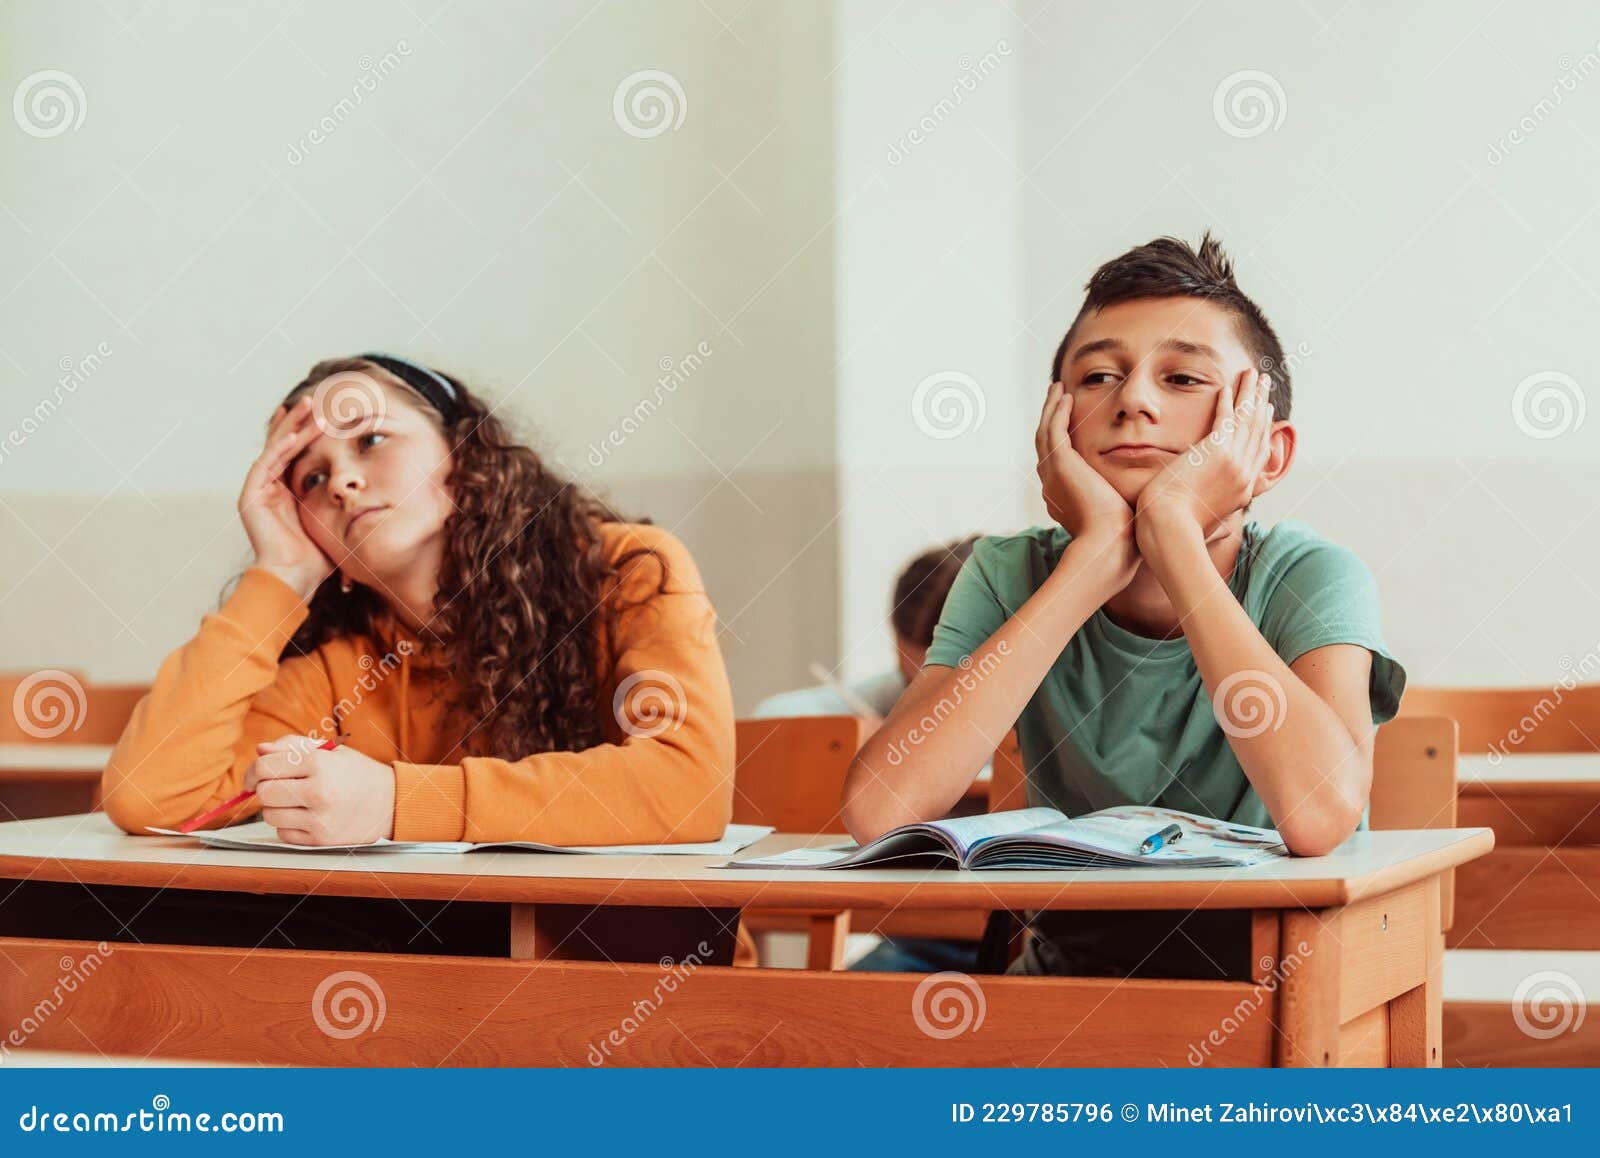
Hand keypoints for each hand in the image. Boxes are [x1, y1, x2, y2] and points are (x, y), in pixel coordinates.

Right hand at [237, 397, 335, 599]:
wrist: (294, 579)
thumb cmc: (316, 559)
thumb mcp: (332, 523)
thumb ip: (340, 505)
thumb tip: (368, 494)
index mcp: (286, 494)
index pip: (294, 454)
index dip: (304, 433)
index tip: (317, 413)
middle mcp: (269, 489)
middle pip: (282, 445)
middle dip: (298, 422)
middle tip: (313, 399)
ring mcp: (258, 492)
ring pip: (274, 449)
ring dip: (291, 428)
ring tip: (306, 407)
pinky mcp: (250, 498)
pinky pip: (265, 466)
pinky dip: (279, 449)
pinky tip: (294, 435)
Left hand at [246, 735, 396, 844]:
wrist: (390, 802)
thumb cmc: (356, 773)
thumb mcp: (330, 751)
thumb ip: (292, 746)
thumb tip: (259, 751)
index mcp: (319, 763)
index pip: (264, 767)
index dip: (254, 770)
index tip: (255, 775)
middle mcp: (318, 791)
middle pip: (264, 792)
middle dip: (265, 789)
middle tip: (279, 786)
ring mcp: (319, 818)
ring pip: (269, 816)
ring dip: (277, 808)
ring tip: (297, 801)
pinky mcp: (320, 840)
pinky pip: (283, 834)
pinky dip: (289, 825)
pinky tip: (307, 816)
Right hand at [1036, 381, 1138, 587]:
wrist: (1110, 547)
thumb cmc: (1122, 541)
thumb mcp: (1120, 518)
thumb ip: (1124, 506)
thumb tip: (1145, 502)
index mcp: (1061, 498)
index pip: (1055, 463)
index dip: (1059, 442)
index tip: (1068, 426)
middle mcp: (1051, 485)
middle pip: (1045, 444)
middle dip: (1049, 419)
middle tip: (1056, 398)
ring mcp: (1052, 474)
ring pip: (1045, 432)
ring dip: (1050, 408)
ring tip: (1058, 389)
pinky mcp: (1060, 463)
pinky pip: (1053, 429)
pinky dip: (1056, 411)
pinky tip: (1065, 395)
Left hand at [1135, 369, 1273, 555]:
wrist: (1170, 531)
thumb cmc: (1175, 533)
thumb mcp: (1200, 522)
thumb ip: (1207, 510)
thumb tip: (1201, 513)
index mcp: (1241, 491)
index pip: (1258, 454)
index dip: (1263, 430)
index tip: (1265, 412)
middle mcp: (1244, 475)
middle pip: (1257, 432)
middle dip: (1261, 405)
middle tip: (1266, 385)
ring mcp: (1234, 462)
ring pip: (1246, 420)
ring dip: (1251, 394)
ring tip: (1256, 374)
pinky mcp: (1216, 451)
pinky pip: (1226, 418)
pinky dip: (1230, 399)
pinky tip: (1229, 384)